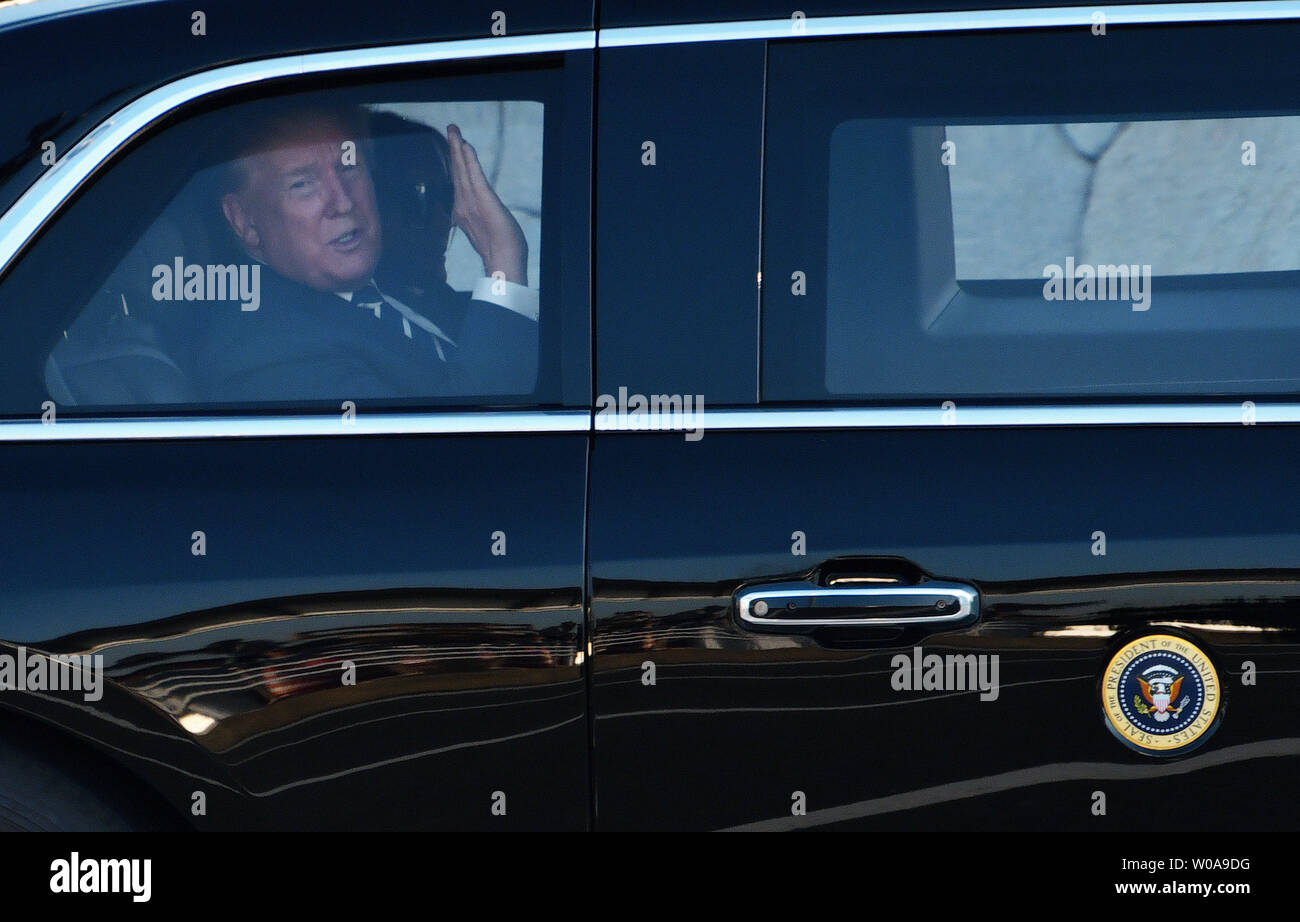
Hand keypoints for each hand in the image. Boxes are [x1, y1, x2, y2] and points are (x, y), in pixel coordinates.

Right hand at [446, 123, 527, 285]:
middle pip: (457, 171)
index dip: (457, 163)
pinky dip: (469, 159)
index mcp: (464, 211)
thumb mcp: (489, 231)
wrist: (503, 260)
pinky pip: (473, 174)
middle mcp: (463, 204)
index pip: (460, 182)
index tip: (456, 147)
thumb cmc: (500, 250)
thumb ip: (481, 221)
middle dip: (453, 149)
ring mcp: (470, 201)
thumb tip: (481, 217)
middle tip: (451, 129)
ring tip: (453, 130)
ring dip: (457, 148)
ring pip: (461, 169)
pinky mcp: (481, 199)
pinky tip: (465, 145)